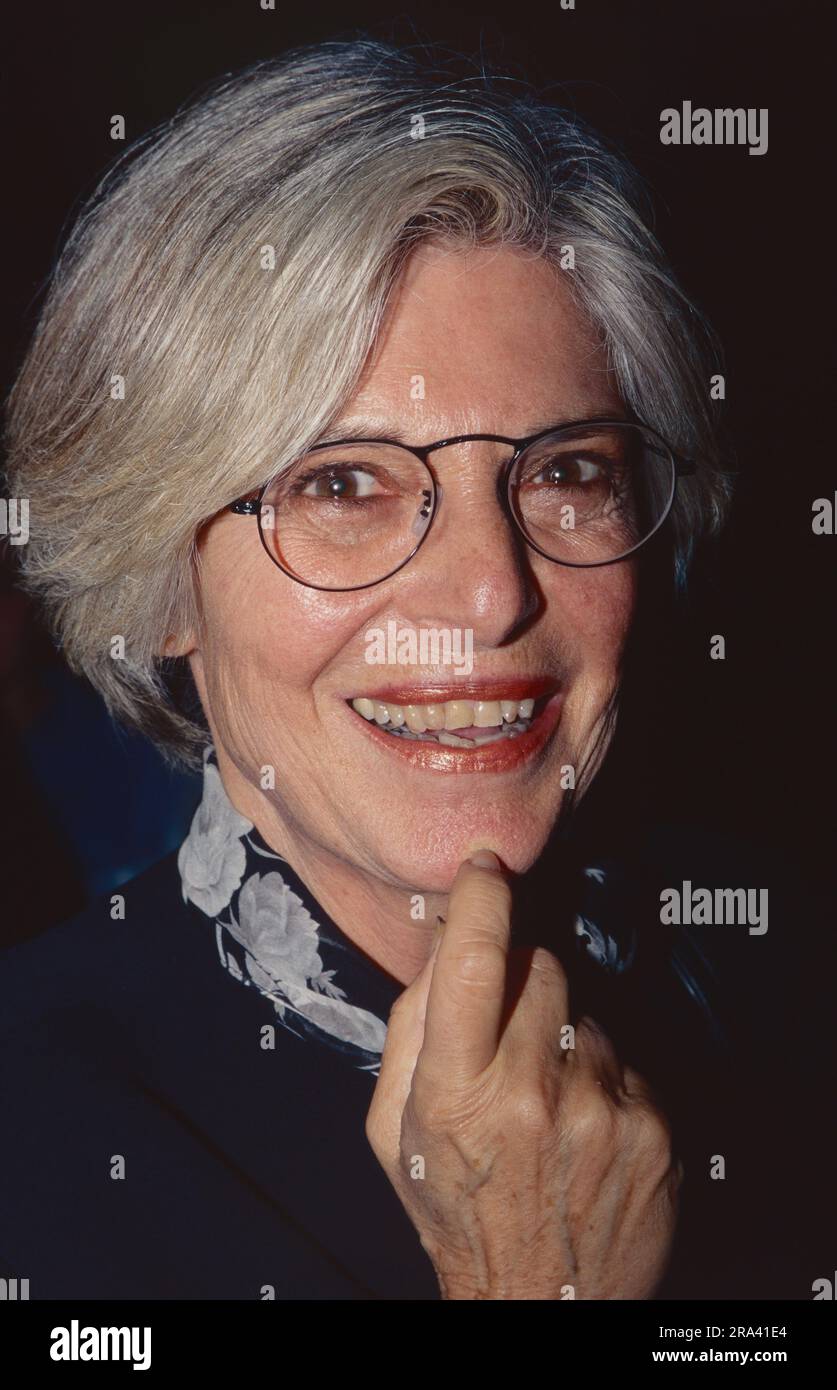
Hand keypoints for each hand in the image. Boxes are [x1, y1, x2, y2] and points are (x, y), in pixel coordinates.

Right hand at [366, 850, 682, 1299]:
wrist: (535, 1302)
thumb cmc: (455, 1209)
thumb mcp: (393, 1130)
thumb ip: (408, 1031)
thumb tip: (442, 947)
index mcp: (454, 1092)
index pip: (468, 962)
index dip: (478, 897)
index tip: (484, 867)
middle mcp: (529, 1094)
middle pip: (539, 967)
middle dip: (521, 978)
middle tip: (507, 1034)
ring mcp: (598, 1111)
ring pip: (585, 1010)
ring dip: (563, 1035)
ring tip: (545, 1099)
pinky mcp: (651, 1127)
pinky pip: (626, 1057)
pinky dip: (602, 1077)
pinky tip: (581, 1126)